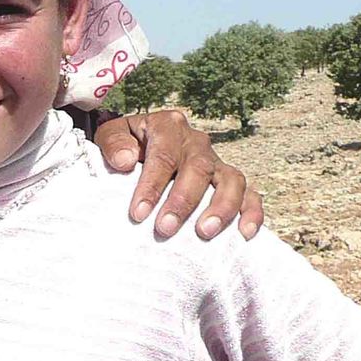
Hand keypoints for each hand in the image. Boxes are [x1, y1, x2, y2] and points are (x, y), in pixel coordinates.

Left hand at [93, 109, 263, 240]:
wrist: (139, 146)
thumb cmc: (124, 145)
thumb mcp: (110, 136)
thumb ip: (113, 144)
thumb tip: (126, 160)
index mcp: (168, 126)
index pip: (163, 155)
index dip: (152, 185)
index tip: (138, 214)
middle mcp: (196, 142)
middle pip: (198, 168)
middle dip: (182, 200)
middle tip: (165, 228)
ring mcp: (216, 161)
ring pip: (231, 179)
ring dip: (221, 207)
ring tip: (205, 233)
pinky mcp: (229, 180)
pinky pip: (249, 193)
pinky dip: (251, 212)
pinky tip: (244, 233)